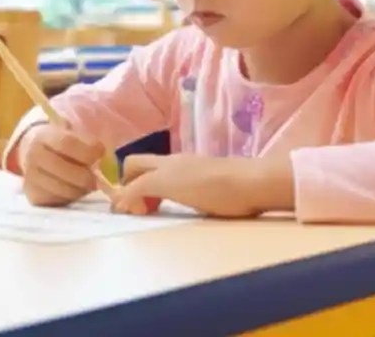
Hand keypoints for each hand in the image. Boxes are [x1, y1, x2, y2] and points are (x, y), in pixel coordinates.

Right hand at [18, 123, 107, 206]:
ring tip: (84, 184)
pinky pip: (60, 202)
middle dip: (88, 176)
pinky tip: (71, 190)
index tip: (101, 153)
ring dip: (81, 189)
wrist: (30, 153)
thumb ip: (84, 143)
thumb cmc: (57, 144)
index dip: (89, 150)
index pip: (67, 143)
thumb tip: (103, 156)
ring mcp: (31, 178)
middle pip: (67, 171)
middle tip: (95, 177)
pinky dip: (71, 198)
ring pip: (65, 190)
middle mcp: (33, 157)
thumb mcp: (67, 134)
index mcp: (42, 137)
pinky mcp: (34, 196)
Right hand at [112, 154, 262, 217]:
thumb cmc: (212, 188)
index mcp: (163, 164)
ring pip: (159, 175)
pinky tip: (178, 206)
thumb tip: (118, 201)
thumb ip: (140, 190)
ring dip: (149, 190)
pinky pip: (176, 182)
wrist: (255, 185)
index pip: (131, 167)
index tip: (127, 210)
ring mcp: (191, 169)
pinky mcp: (207, 179)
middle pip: (142, 166)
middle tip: (139, 209)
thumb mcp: (169, 187)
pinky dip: (166, 192)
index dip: (121, 186)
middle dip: (132, 185)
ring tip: (156, 211)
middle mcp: (174, 162)